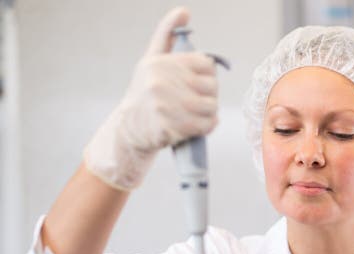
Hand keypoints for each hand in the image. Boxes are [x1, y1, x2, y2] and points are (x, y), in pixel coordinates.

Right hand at [83, 7, 218, 190]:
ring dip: (208, 114)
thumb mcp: (152, 60)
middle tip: (193, 103)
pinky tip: (194, 126)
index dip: (206, 77)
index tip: (195, 85)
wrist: (129, 130)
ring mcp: (165, 105)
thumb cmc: (146, 94)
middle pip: (212, 87)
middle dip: (208, 96)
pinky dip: (206, 127)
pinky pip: (207, 125)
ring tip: (192, 114)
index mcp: (160, 63)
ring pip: (212, 107)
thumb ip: (167, 35)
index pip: (207, 64)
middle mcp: (160, 81)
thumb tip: (184, 11)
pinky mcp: (170, 127)